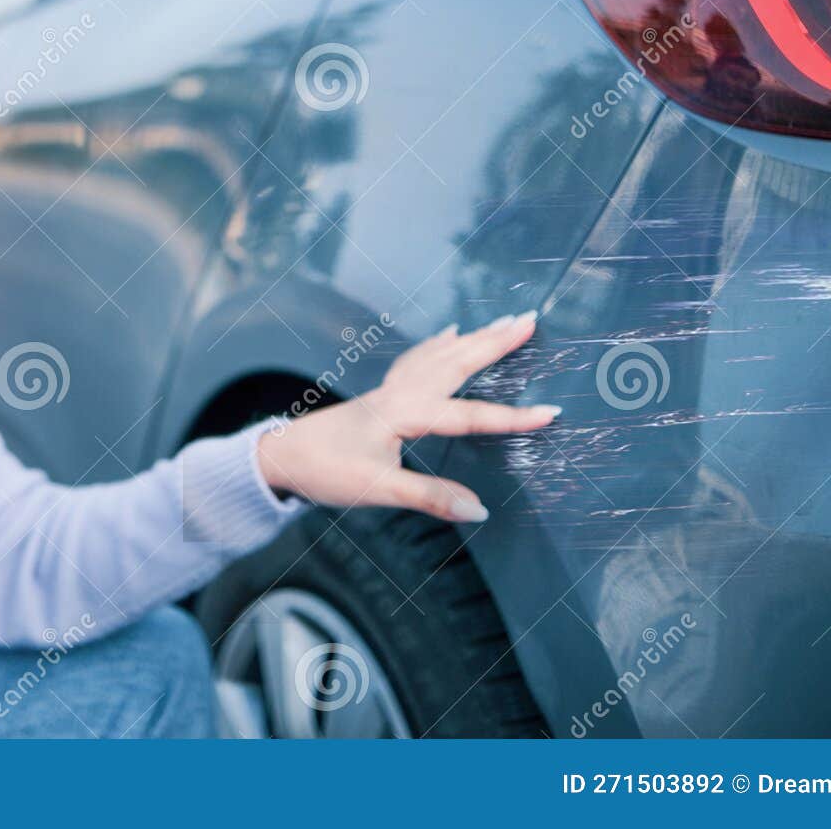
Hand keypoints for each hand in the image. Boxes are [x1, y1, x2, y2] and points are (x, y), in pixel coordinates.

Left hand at [254, 311, 557, 522]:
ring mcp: (389, 391)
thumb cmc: (325, 471)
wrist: (280, 456)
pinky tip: (449, 335)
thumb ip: (429, 497)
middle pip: (455, 363)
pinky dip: (438, 346)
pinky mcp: (380, 396)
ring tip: (503, 323)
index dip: (511, 418)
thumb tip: (478, 510)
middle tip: (529, 320)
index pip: (467, 416)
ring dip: (472, 339)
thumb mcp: (376, 490)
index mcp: (403, 415)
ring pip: (438, 356)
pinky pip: (418, 360)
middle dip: (494, 343)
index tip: (550, 414)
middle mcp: (399, 394)